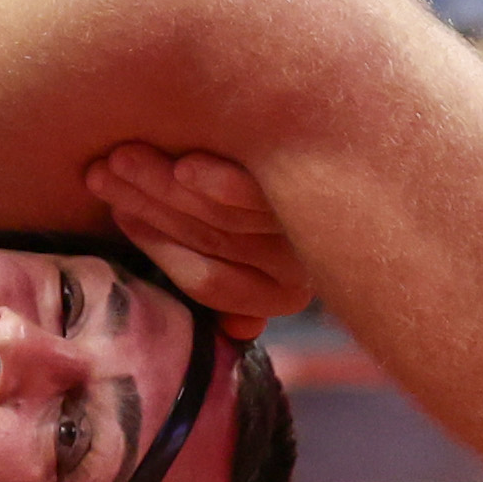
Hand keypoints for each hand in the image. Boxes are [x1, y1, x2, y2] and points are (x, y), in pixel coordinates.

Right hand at [85, 143, 311, 332]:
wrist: (381, 151)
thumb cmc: (271, 206)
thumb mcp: (251, 255)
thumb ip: (232, 281)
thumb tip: (239, 329)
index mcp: (278, 295)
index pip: (205, 280)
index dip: (155, 245)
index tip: (114, 210)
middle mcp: (303, 270)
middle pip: (210, 242)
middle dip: (148, 204)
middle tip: (101, 171)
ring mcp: (315, 227)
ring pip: (226, 219)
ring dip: (165, 187)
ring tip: (124, 154)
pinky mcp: (330, 182)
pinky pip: (265, 195)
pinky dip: (222, 184)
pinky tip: (188, 166)